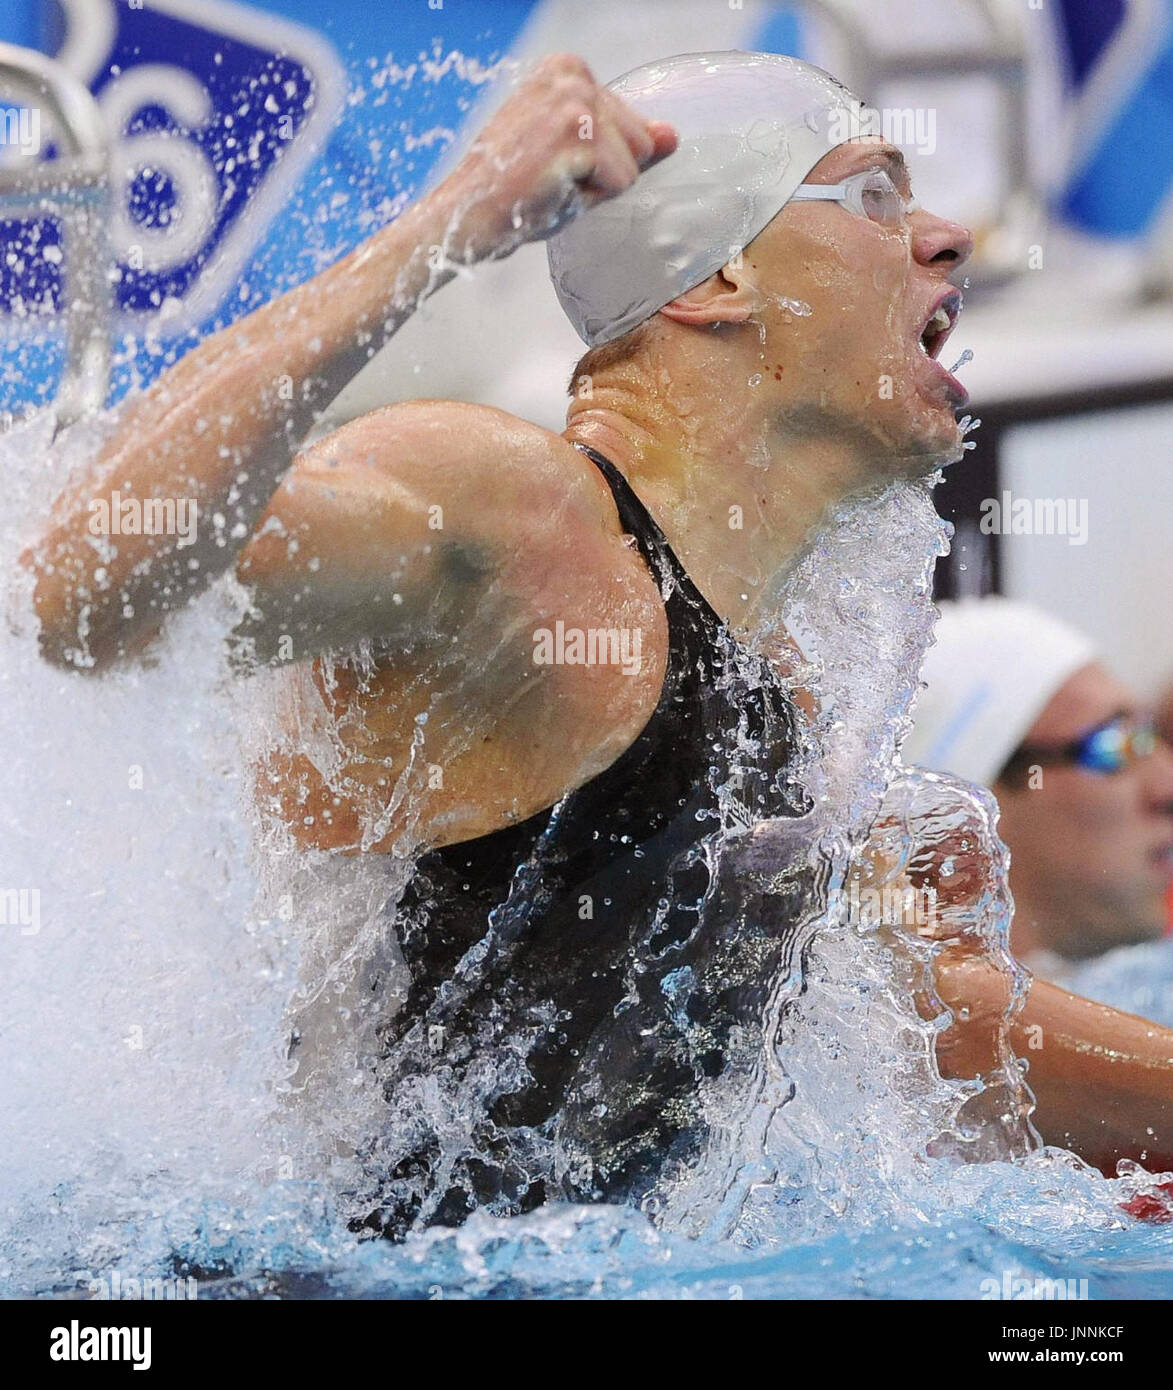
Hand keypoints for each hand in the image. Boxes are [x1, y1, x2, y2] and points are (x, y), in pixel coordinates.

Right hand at [436, 53, 676, 261]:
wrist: (466, 214)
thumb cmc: (513, 191)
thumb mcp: (576, 157)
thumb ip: (626, 142)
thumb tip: (673, 135)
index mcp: (568, 69)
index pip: (632, 125)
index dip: (599, 161)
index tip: (552, 163)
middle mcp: (573, 75)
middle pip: (640, 142)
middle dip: (604, 174)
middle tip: (551, 178)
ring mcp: (576, 101)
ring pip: (633, 166)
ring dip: (596, 190)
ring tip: (550, 185)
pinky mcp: (580, 134)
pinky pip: (620, 184)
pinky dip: (589, 201)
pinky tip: (551, 191)